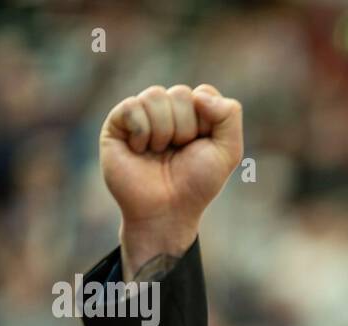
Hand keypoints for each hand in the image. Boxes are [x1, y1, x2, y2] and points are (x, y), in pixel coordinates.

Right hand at [99, 84, 242, 274]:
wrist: (166, 210)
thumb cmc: (196, 184)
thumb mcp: (228, 151)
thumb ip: (229, 114)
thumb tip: (200, 94)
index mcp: (193, 114)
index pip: (203, 93)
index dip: (206, 121)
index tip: (202, 145)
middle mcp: (167, 111)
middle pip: (180, 93)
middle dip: (185, 128)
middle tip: (178, 152)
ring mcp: (141, 115)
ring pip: (155, 96)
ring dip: (164, 131)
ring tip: (159, 152)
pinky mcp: (117, 123)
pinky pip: (132, 107)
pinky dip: (142, 132)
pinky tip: (140, 150)